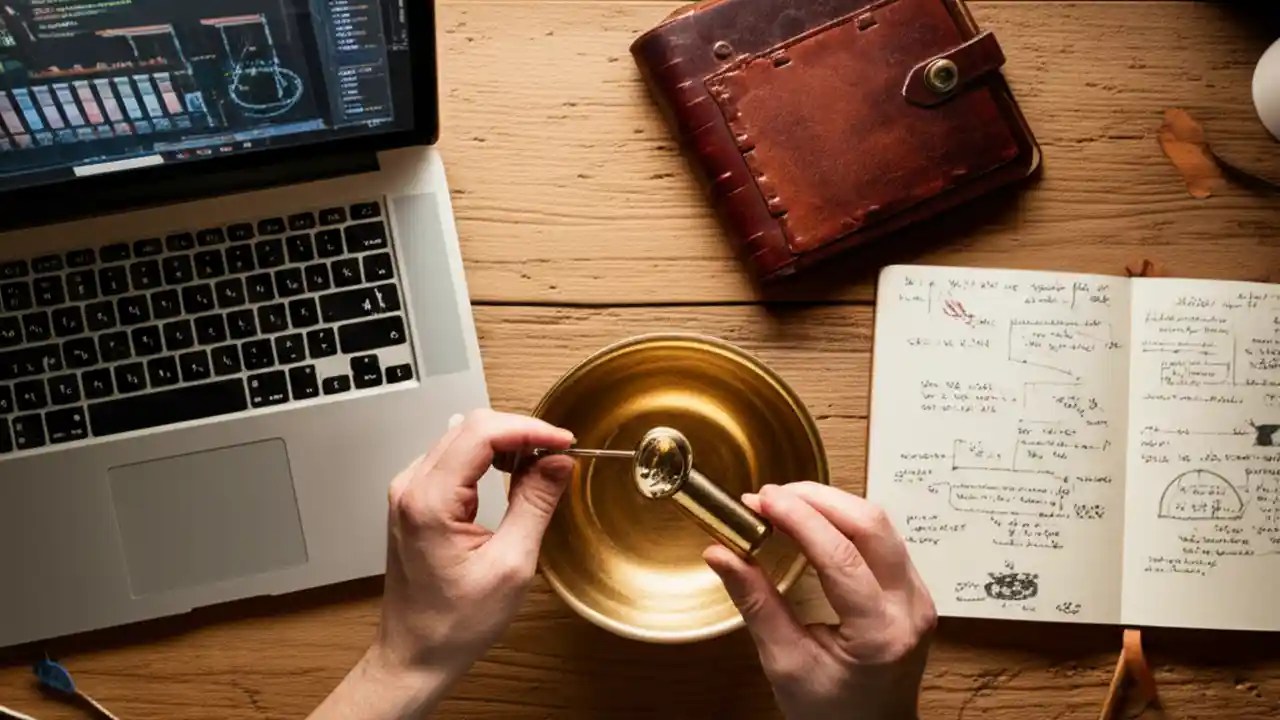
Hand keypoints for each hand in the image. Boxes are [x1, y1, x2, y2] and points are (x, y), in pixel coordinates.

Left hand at [375, 410, 575, 672]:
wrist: (415, 654)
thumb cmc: (454, 623)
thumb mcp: (511, 565)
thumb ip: (535, 504)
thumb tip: (557, 462)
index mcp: (429, 501)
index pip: (481, 433)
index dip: (529, 429)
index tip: (564, 441)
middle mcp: (410, 487)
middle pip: (470, 427)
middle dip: (520, 432)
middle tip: (558, 453)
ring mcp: (408, 492)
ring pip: (462, 438)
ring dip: (505, 443)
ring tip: (540, 466)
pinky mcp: (415, 500)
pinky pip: (454, 458)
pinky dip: (488, 458)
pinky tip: (511, 475)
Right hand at [704, 483, 936, 719]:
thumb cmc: (833, 713)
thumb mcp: (785, 663)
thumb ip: (755, 603)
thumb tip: (721, 554)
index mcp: (880, 633)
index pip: (842, 556)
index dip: (799, 518)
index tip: (762, 499)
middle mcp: (910, 608)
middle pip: (872, 525)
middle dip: (817, 498)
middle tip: (770, 496)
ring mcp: (918, 596)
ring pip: (880, 525)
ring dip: (831, 505)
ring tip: (784, 505)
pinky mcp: (913, 590)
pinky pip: (883, 539)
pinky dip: (844, 522)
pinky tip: (811, 523)